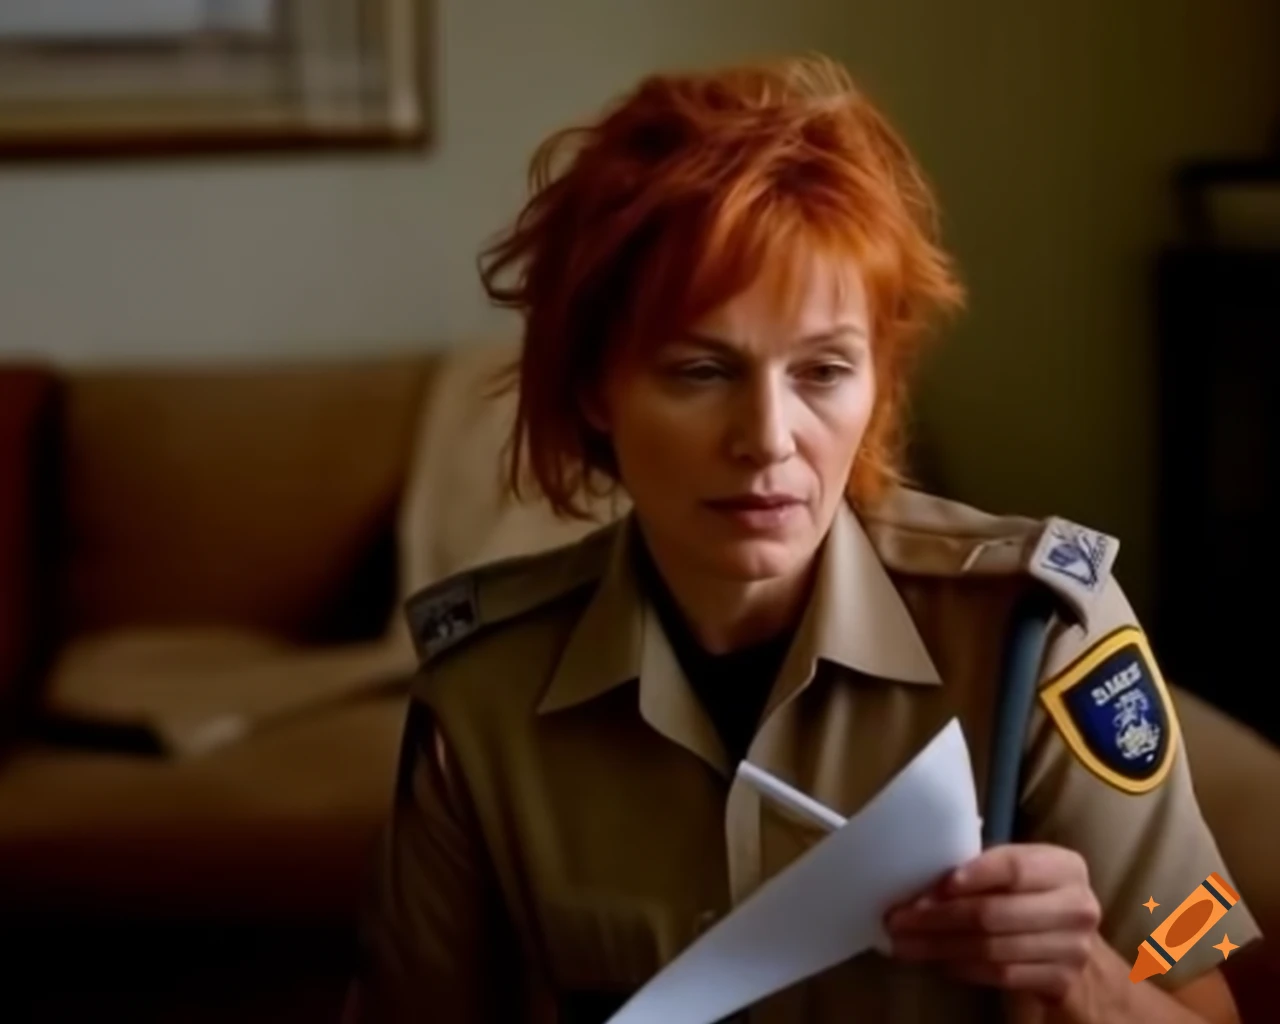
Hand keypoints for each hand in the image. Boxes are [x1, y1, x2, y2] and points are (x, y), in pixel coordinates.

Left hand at [885, 843, 1102, 1002]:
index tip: (928, 889)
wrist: (1075, 948)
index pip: (1012, 866)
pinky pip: (1000, 975)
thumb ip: (983, 870)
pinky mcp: (1061, 981)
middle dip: (936, 918)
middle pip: (993, 912)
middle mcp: (1076, 906)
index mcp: (1063, 866)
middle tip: (897, 921)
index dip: (969, 876)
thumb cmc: (1033, 899)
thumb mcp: (1019, 874)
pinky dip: (962, 969)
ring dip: (939, 947)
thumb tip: (920, 881)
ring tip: (904, 945)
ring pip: (991, 948)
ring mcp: (1072, 948)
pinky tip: (938, 962)